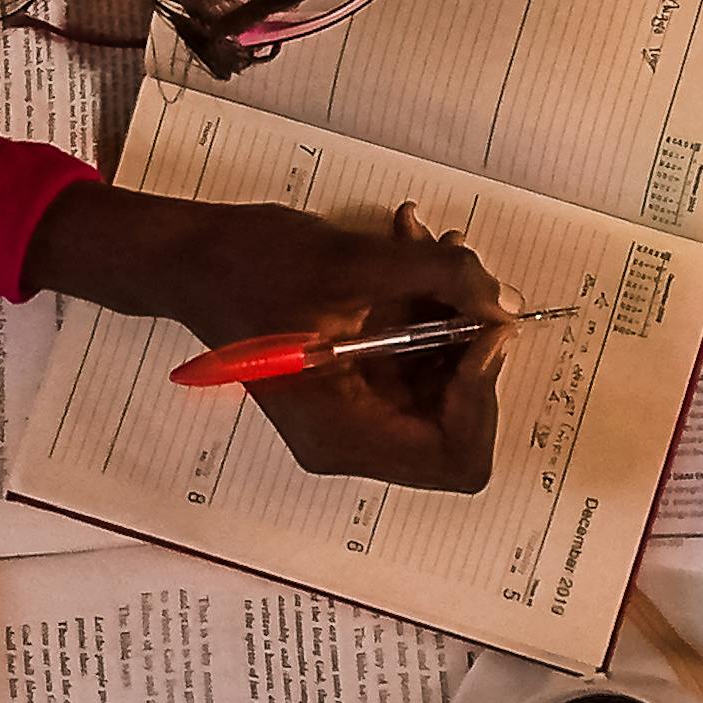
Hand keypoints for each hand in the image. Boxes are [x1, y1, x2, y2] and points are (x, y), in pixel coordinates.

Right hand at [24, 184, 512, 486]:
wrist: (196, 254)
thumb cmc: (252, 265)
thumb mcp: (354, 262)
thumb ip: (442, 281)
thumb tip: (505, 306)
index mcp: (344, 435)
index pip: (457, 458)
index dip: (484, 396)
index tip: (481, 328)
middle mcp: (356, 436)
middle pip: (462, 418)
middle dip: (472, 341)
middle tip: (463, 275)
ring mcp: (360, 408)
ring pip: (448, 378)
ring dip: (454, 309)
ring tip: (431, 245)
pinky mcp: (362, 377)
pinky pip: (422, 353)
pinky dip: (429, 302)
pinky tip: (410, 245)